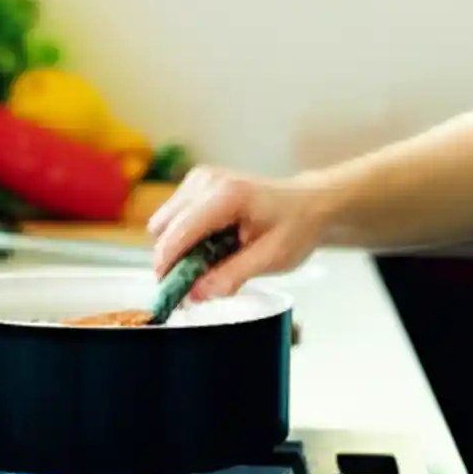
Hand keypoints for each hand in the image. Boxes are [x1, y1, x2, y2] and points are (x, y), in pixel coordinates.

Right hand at [148, 165, 329, 300]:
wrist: (309, 203)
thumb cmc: (297, 227)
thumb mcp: (272, 258)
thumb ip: (232, 275)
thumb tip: (195, 294)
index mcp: (227, 196)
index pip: (179, 233)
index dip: (169, 266)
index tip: (171, 294)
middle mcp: (206, 181)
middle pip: (164, 229)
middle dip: (175, 260)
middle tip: (199, 281)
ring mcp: (199, 179)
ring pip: (163, 224)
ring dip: (179, 248)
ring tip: (214, 259)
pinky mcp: (196, 183)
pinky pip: (173, 218)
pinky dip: (185, 236)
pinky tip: (213, 243)